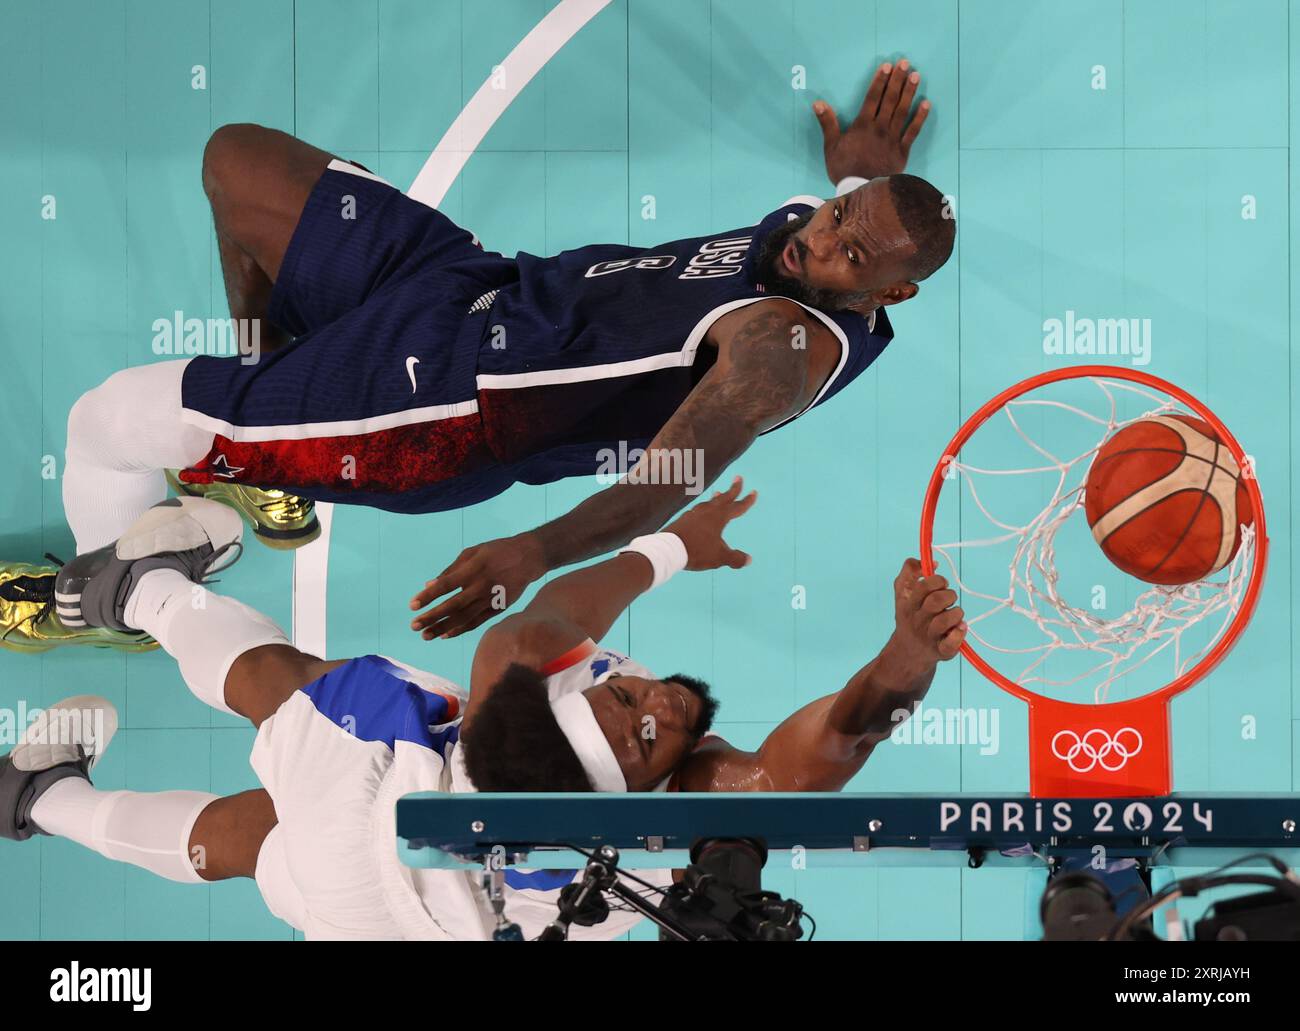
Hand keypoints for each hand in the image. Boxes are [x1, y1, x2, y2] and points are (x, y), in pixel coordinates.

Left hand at [409, 532, 546, 639]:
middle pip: (453, 605)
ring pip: (464, 617)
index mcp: (474, 568)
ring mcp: (491, 598)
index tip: (412, 605)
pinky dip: (461, 629)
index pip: (446, 585)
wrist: (530, 557)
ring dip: (443, 628)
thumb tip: (429, 585)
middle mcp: (482, 585)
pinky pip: (477, 622)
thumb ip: (450, 570)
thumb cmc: (496, 551)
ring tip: (426, 635)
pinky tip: (446, 635)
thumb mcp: (472, 552)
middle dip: (432, 617)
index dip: (428, 596)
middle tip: (413, 626)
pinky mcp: (499, 608)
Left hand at [663, 476, 756, 570]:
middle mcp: (707, 511)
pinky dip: (704, 508)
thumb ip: (735, 558)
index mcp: (719, 517)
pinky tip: (701, 513)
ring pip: (709, 503)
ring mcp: (694, 514)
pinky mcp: (684, 519)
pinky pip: (698, 511)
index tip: (754, 492)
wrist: (668, 549)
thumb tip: (748, 560)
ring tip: (719, 494)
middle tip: (738, 478)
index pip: (737, 507)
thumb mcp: (719, 557)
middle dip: (733, 489)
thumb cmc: (697, 551)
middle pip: (723, 498)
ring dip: (717, 498)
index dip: (747, 501)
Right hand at [814, 59, 930, 182]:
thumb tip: (818, 103)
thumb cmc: (844, 169)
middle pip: (889, 100)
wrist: (861, 191)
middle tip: (904, 63)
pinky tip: (926, 104)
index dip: (880, 81)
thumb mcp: (830, 147)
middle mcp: (879, 128)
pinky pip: (913, 131)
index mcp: (862, 125)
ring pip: (902, 111)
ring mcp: (892, 139)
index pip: (872, 98)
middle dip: (897, 80)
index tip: (887, 66)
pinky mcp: (902, 151)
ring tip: (915, 75)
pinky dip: (920, 118)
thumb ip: (827, 123)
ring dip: (909, 92)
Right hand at [877, 558, 965, 682]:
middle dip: (949, 595)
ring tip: (954, 615)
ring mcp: (928, 637)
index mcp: (908, 604)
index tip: (941, 584)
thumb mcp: (902, 593)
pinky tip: (959, 628)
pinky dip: (959, 633)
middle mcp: (916, 620)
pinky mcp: (941, 652)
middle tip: (949, 600)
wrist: (907, 652)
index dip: (937, 580)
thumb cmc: (910, 616)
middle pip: (937, 601)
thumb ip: (910, 570)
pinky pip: (952, 643)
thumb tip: (932, 562)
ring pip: (947, 619)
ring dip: (957, 613)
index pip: (923, 586)